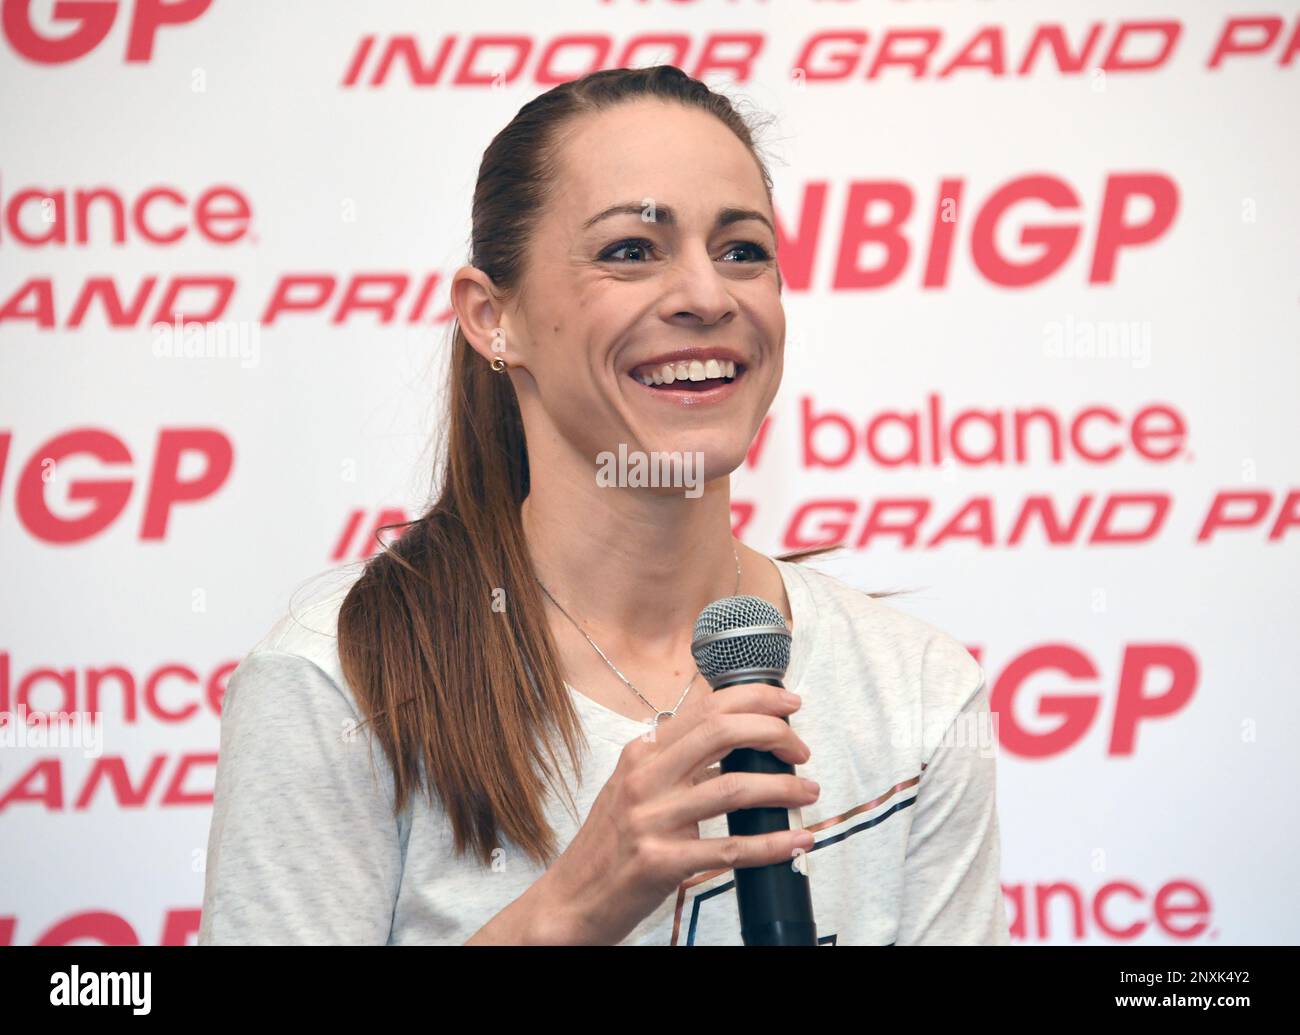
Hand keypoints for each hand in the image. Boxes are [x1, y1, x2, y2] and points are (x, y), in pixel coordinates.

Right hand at [531, 682, 816, 943]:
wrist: (572, 898)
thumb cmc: (610, 843)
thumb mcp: (633, 787)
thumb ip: (675, 761)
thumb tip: (734, 737)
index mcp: (642, 753)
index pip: (707, 707)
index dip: (756, 699)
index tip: (789, 703)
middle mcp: (645, 778)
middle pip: (722, 731)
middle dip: (775, 732)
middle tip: (800, 750)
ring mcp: (652, 819)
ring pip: (735, 788)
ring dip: (783, 788)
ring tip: (808, 793)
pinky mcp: (662, 862)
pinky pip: (730, 849)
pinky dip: (772, 844)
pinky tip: (797, 841)